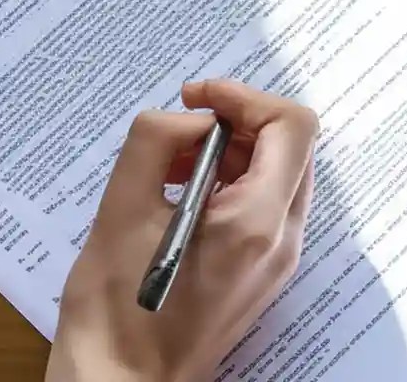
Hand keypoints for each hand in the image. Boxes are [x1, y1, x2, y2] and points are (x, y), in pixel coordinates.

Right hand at [46, 79, 318, 381]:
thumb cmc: (115, 310)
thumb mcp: (120, 210)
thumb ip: (154, 142)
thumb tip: (188, 116)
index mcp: (255, 223)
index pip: (291, 126)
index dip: (243, 97)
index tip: (193, 98)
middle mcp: (281, 240)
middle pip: (289, 146)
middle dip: (236, 122)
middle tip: (178, 130)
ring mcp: (276, 260)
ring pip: (276, 173)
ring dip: (229, 152)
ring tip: (166, 167)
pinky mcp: (260, 272)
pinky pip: (261, 206)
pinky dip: (227, 182)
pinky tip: (176, 195)